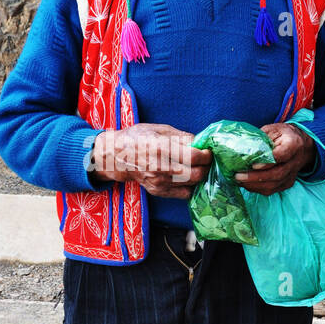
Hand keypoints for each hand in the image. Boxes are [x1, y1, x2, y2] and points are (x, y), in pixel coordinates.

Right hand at [91, 123, 212, 197]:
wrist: (117, 156)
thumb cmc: (138, 138)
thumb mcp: (159, 130)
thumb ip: (182, 137)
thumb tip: (201, 142)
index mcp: (161, 148)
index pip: (194, 157)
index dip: (206, 154)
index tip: (207, 151)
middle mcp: (160, 168)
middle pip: (196, 174)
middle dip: (206, 166)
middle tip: (205, 160)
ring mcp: (159, 182)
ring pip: (192, 184)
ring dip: (199, 175)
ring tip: (196, 166)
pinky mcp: (158, 191)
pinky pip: (183, 193)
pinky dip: (190, 185)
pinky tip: (187, 176)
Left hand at [233, 123, 315, 194]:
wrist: (301, 145)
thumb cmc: (283, 135)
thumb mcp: (273, 129)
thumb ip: (260, 138)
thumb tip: (242, 149)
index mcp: (293, 144)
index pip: (281, 156)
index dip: (267, 162)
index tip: (253, 164)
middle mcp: (295, 162)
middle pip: (276, 174)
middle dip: (256, 177)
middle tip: (238, 176)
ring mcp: (292, 174)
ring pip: (274, 184)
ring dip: (254, 185)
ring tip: (239, 181)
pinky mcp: (288, 183)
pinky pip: (273, 190)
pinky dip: (258, 189)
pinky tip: (246, 184)